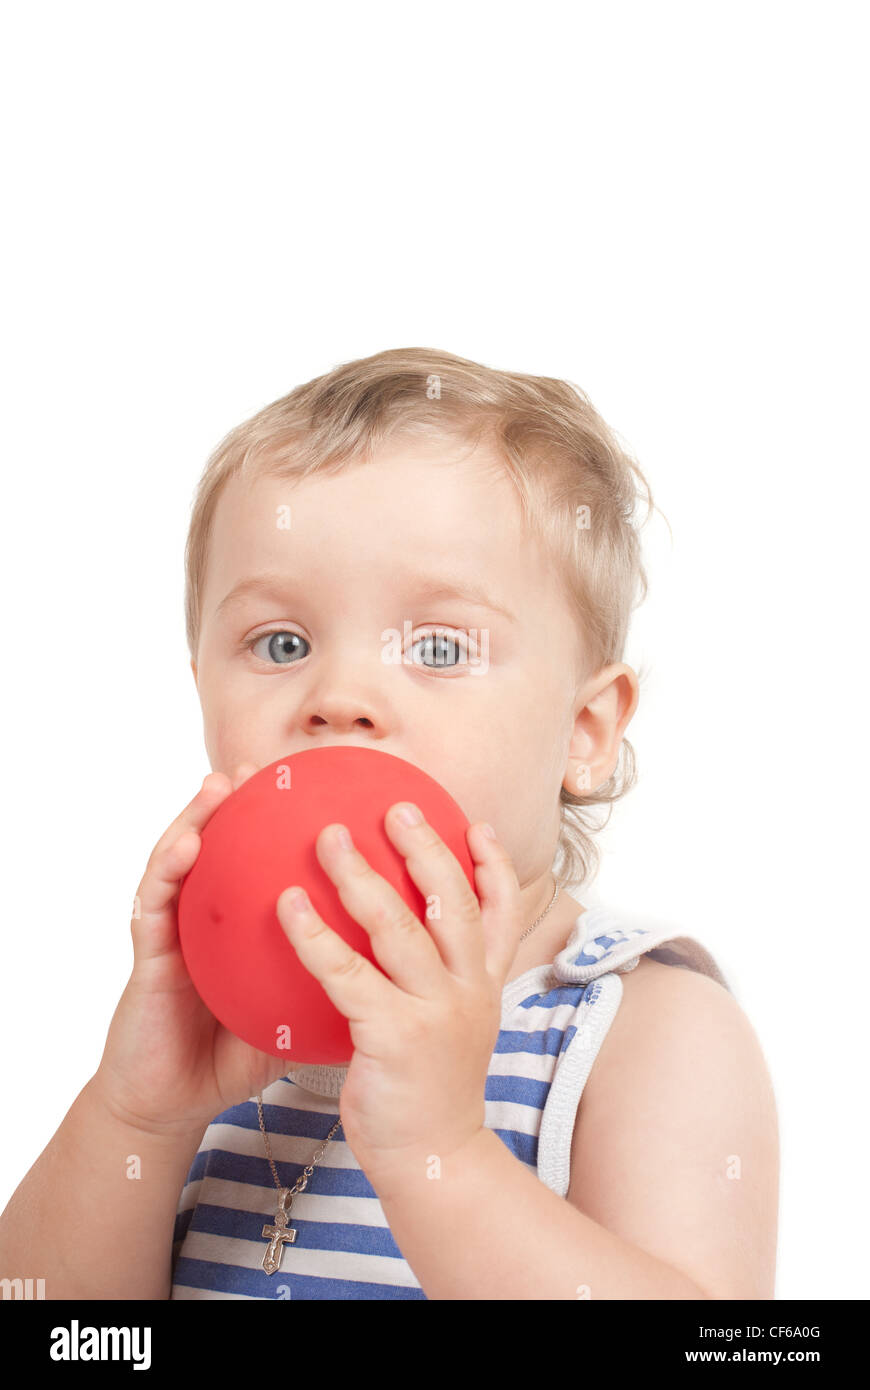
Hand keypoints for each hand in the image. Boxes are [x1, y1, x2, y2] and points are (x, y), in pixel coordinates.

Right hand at [94, 766, 300, 1138]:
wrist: (173, 1103)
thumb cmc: (233, 1056)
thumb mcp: (298, 1016)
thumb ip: (336, 984)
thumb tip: (403, 969)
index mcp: (248, 931)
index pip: (269, 871)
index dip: (294, 835)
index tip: (331, 796)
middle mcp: (212, 922)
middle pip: (232, 853)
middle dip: (251, 805)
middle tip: (278, 768)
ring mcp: (177, 933)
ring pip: (187, 861)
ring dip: (200, 816)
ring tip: (223, 782)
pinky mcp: (149, 956)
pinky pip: (157, 906)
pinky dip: (170, 868)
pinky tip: (188, 843)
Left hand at [274, 805, 522, 1192]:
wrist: (432, 1161)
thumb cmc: (428, 1091)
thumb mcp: (452, 1029)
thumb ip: (440, 984)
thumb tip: (410, 944)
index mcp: (485, 985)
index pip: (502, 913)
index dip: (494, 864)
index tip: (478, 824)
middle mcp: (469, 990)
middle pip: (453, 901)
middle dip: (426, 847)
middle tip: (395, 807)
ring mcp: (437, 1011)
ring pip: (400, 926)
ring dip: (361, 875)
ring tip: (329, 836)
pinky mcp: (395, 1035)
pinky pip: (348, 972)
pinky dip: (316, 934)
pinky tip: (287, 905)